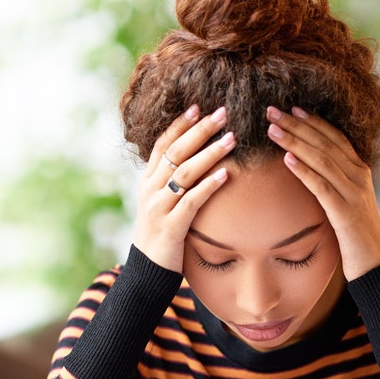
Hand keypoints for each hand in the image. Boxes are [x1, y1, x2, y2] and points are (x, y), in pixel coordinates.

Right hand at [133, 105, 233, 271]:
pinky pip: (191, 201)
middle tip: (223, 114)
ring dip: (210, 154)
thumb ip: (175, 182)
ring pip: (185, 173)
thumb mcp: (163, 203)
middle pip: (176, 152)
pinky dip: (209, 186)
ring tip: (232, 139)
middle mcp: (150, 190)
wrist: (147, 271)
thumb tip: (198, 159)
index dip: (180, 124)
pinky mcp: (170, 227)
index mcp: (148, 181)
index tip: (199, 107)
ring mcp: (158, 207)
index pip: (163, 144)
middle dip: (200, 131)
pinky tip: (226, 175)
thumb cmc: (162, 235)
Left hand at [266, 106, 379, 279]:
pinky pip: (322, 186)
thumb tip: (306, 168)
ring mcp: (355, 193)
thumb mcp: (346, 202)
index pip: (335, 137)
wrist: (375, 265)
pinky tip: (286, 160)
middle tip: (272, 110)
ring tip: (272, 130)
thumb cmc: (355, 235)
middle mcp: (360, 177)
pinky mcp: (346, 213)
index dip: (313, 121)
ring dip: (295, 142)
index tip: (291, 108)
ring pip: (322, 159)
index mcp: (360, 171)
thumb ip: (333, 183)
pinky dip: (304, 171)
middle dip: (297, 125)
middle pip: (325, 143)